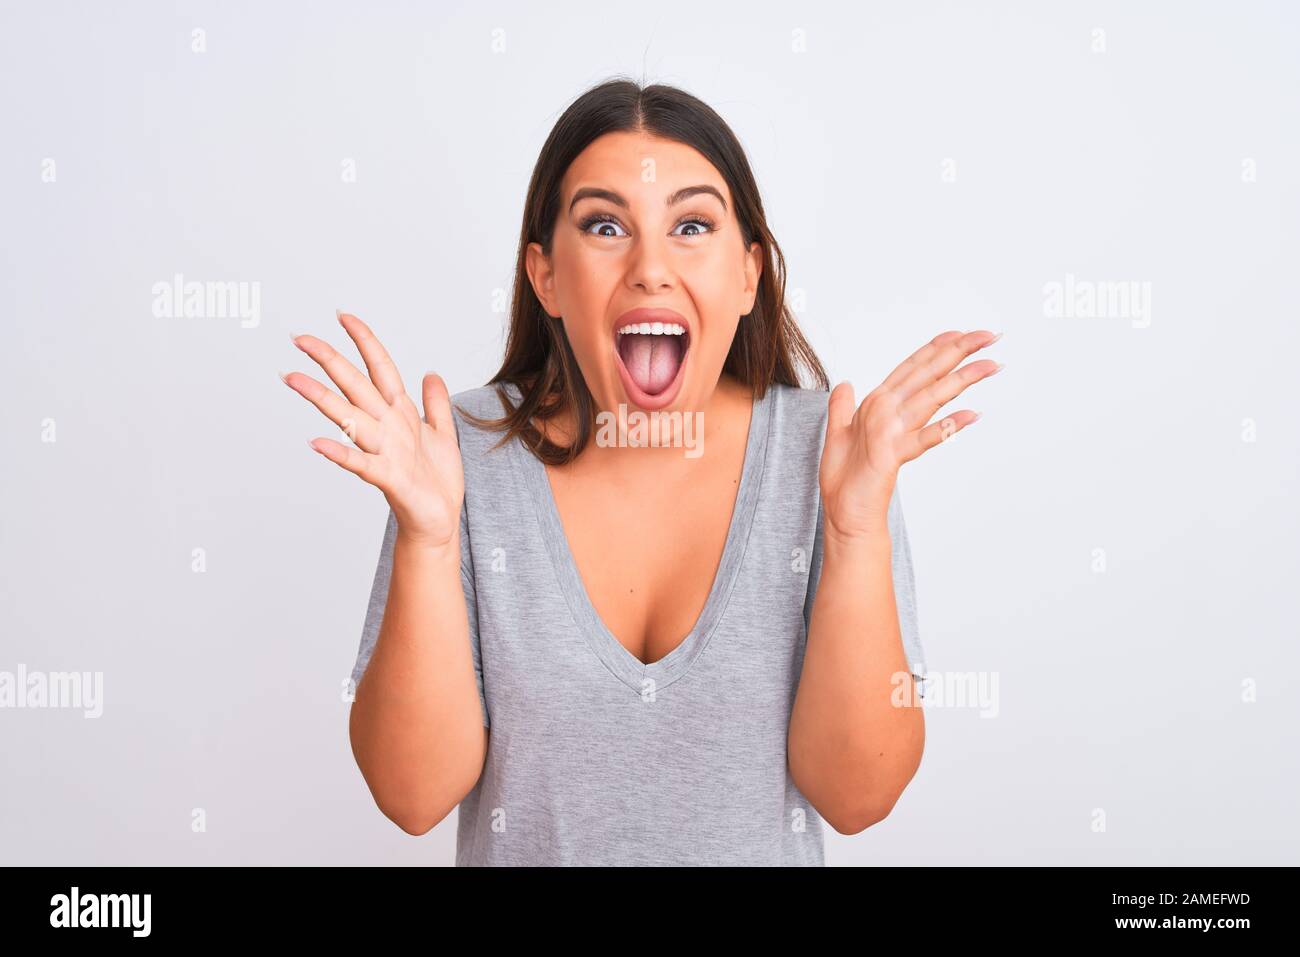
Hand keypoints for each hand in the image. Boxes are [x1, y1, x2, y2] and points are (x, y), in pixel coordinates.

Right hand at [282, 311, 464, 550]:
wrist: (439, 519)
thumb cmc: (437, 480)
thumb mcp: (444, 433)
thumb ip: (436, 403)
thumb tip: (431, 373)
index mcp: (401, 413)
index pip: (380, 368)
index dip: (365, 341)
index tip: (343, 316)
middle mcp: (387, 427)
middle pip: (355, 385)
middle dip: (330, 360)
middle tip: (299, 338)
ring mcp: (384, 450)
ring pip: (349, 417)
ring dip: (322, 398)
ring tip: (293, 379)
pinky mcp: (388, 477)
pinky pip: (360, 463)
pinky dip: (339, 453)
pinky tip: (316, 442)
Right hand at [819, 329, 1001, 542]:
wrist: (845, 513)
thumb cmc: (845, 477)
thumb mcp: (837, 434)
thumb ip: (842, 406)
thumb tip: (844, 385)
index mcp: (874, 403)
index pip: (911, 367)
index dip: (936, 348)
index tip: (962, 333)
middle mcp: (883, 410)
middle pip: (926, 373)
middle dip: (959, 351)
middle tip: (988, 336)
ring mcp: (888, 431)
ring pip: (931, 398)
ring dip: (962, 379)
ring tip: (990, 366)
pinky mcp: (892, 455)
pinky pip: (926, 438)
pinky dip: (949, 426)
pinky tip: (973, 415)